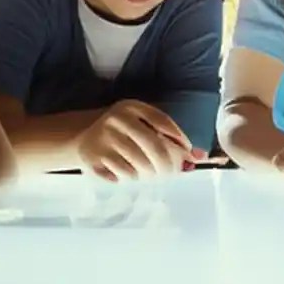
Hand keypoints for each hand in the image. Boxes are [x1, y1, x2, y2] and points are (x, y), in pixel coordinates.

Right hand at [77, 100, 202, 180]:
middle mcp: (117, 120)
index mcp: (131, 107)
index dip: (179, 138)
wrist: (82, 136)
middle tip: (174, 172)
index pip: (163, 121)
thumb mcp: (142, 124)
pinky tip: (129, 171)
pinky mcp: (93, 159)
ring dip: (150, 173)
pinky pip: (124, 175)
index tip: (188, 151)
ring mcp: (103, 139)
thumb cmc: (123, 131)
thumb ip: (169, 136)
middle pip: (155, 147)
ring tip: (150, 171)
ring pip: (140, 165)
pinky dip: (131, 177)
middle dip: (170, 164)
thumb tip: (201, 156)